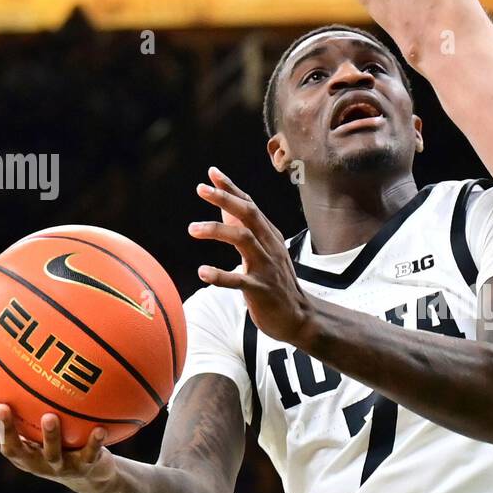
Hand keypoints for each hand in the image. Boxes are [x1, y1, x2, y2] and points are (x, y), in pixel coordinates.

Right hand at [0, 395, 116, 492]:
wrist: (92, 477)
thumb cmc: (62, 445)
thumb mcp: (43, 429)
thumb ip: (31, 407)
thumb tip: (18, 366)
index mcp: (22, 452)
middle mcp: (35, 462)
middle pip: (15, 449)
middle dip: (9, 429)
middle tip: (4, 407)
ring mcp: (59, 467)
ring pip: (52, 453)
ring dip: (50, 435)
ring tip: (50, 416)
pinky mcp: (84, 468)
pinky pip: (89, 454)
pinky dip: (94, 442)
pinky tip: (100, 428)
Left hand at [190, 166, 316, 344]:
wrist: (300, 318)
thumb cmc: (277, 284)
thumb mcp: (265, 252)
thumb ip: (246, 229)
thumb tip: (225, 205)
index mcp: (270, 237)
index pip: (250, 206)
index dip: (231, 188)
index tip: (212, 173)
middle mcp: (270, 247)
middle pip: (249, 215)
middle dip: (225, 199)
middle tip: (201, 189)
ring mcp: (266, 268)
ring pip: (244, 240)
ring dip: (217, 230)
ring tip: (192, 228)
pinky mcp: (261, 290)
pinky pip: (239, 280)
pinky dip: (220, 275)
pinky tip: (203, 272)